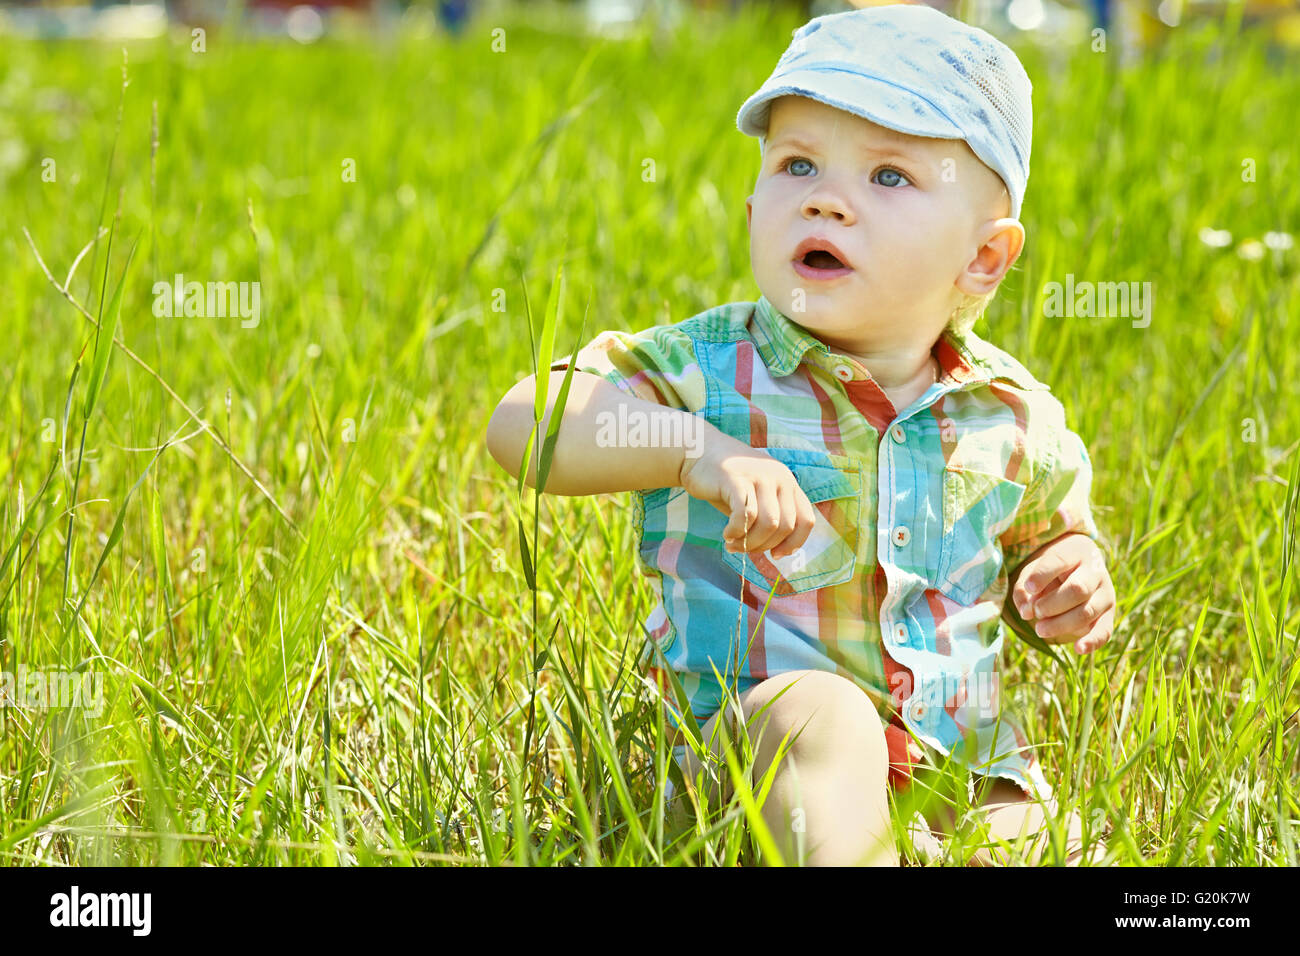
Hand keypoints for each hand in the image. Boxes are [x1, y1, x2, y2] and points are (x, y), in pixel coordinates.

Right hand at [677, 432, 815, 557]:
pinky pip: (746, 515)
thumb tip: (779, 551)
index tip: (775, 555)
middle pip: (786, 525)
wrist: (698, 452)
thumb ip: (770, 517)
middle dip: (765, 545)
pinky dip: (737, 531)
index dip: (794, 543)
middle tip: (745, 549)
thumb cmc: (727, 482)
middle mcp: (779, 477)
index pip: (806, 520)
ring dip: (750, 542)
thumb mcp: (756, 496)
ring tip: (733, 545)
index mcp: (788, 482)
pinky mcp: (736, 479)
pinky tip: (727, 534)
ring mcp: (758, 476)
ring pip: (768, 523)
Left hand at [1009, 532, 1114, 654]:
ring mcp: (1105, 593)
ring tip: (1039, 629)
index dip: (1043, 575)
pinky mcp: (1109, 614)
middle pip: (1078, 589)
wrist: (1079, 566)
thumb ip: (1023, 588)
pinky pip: (1105, 630)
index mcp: (1075, 552)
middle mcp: (1095, 572)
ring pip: (1087, 611)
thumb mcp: (1034, 570)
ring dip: (1061, 624)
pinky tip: (1078, 648)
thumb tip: (1026, 613)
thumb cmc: (1050, 570)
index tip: (1029, 586)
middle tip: (1037, 611)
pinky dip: (1093, 641)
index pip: (1060, 560)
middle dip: (1052, 604)